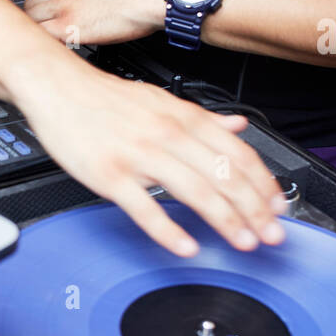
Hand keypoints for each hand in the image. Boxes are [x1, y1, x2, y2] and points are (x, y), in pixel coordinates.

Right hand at [12, 58, 285, 256]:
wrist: (57, 87)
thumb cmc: (105, 99)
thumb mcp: (162, 100)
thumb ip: (203, 118)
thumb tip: (238, 126)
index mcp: (183, 118)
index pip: (237, 154)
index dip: (263, 184)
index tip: (277, 207)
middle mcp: (167, 135)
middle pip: (224, 176)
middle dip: (254, 209)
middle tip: (272, 235)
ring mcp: (139, 156)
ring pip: (194, 191)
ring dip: (225, 221)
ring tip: (243, 242)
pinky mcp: (110, 175)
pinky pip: (145, 208)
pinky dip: (169, 231)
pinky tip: (186, 247)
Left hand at [24, 0, 165, 46]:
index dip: (42, 7)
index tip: (44, 16)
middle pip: (31, 4)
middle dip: (32, 18)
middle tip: (37, 33)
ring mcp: (62, 7)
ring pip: (32, 19)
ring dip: (35, 31)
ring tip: (40, 45)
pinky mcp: (67, 26)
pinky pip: (43, 36)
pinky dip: (42, 44)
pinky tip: (46, 52)